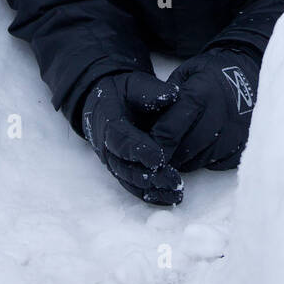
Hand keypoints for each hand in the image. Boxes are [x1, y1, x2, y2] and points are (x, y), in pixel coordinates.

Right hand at [81, 71, 183, 204]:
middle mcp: (107, 147)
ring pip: (130, 181)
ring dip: (152, 189)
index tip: (159, 158)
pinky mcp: (122, 171)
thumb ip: (150, 90)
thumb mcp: (134, 84)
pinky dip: (151, 195)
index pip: (120, 139)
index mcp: (107, 122)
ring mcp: (114, 161)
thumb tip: (171, 95)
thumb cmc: (124, 93)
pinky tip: (170, 199)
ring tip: (176, 193)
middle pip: (125, 166)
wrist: (107, 104)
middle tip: (174, 180)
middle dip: (150, 176)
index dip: (138, 150)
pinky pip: (134, 187)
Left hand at [146, 48, 260, 171]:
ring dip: (185, 158)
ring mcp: (234, 134)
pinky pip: (215, 164)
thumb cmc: (211, 74)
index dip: (154, 144)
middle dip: (168, 153)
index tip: (145, 150)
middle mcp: (219, 116)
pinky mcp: (242, 146)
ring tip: (180, 145)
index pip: (169, 131)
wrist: (249, 75)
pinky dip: (203, 159)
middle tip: (160, 151)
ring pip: (198, 161)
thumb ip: (167, 99)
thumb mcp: (186, 74)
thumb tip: (148, 126)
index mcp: (200, 95)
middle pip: (184, 150)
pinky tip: (200, 146)